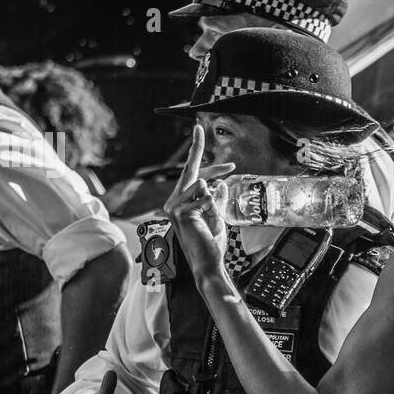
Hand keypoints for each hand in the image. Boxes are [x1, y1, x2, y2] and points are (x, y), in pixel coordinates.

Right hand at [162, 123, 234, 279]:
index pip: (192, 174)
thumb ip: (216, 201)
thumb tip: (220, 184)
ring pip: (201, 185)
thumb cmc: (211, 245)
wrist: (208, 264)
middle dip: (196, 148)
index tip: (200, 132)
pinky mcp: (181, 213)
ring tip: (211, 221)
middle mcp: (174, 202)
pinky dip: (211, 207)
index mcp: (182, 202)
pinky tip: (206, 223)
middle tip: (200, 130)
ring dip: (212, 202)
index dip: (201, 156)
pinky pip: (205, 198)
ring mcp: (174, 207)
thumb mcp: (217, 218)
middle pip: (191, 169)